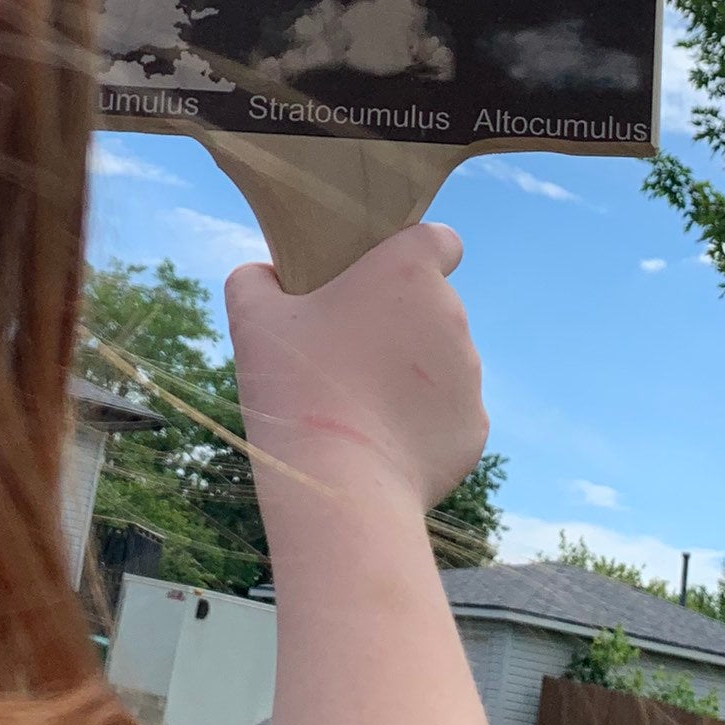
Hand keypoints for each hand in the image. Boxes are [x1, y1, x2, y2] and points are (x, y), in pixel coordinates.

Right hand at [225, 224, 487, 519]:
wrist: (337, 484)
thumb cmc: (294, 387)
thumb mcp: (252, 319)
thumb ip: (255, 280)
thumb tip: (262, 274)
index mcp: (409, 274)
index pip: (439, 240)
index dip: (413, 254)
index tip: (380, 280)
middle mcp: (452, 316)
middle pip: (431, 307)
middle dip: (398, 323)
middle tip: (345, 354)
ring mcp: (469, 375)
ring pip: (440, 363)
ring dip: (408, 374)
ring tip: (358, 405)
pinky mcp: (473, 428)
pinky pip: (446, 414)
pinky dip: (419, 423)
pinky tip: (378, 442)